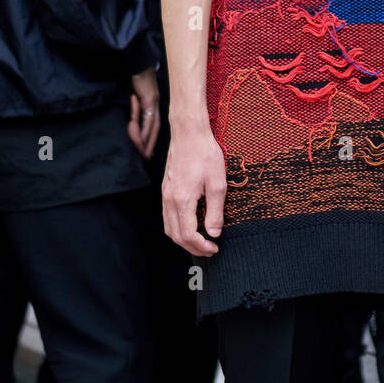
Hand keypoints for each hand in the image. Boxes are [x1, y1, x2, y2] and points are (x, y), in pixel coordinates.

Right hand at [128, 67, 159, 158]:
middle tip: (147, 157)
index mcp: (153, 104)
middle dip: (152, 144)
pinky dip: (145, 130)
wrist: (138, 63)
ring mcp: (154, 102)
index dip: (152, 138)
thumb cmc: (136, 77)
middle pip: (156, 129)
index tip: (148, 150)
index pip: (154, 125)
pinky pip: (147, 118)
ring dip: (149, 141)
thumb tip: (131, 109)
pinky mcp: (149, 99)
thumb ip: (136, 103)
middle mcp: (156, 104)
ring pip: (153, 126)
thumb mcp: (136, 93)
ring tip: (144, 153)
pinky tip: (142, 139)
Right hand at [162, 123, 226, 257]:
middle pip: (175, 235)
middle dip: (192, 247)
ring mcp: (165, 194)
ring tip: (201, 241)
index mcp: (182, 200)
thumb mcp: (218, 183)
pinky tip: (191, 224)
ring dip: (183, 239)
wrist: (188, 133)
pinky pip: (167, 216)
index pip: (187, 234)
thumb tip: (213, 233)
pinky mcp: (166, 189)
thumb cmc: (205, 154)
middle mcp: (170, 199)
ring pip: (169, 227)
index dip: (200, 246)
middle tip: (210, 249)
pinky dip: (177, 227)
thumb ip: (215, 211)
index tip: (214, 248)